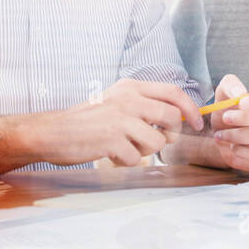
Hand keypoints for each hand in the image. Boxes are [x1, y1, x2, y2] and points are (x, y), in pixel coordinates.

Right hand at [28, 79, 203, 167]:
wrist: (51, 132)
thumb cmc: (86, 121)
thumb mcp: (115, 100)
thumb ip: (143, 104)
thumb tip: (178, 117)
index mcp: (131, 87)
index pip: (174, 92)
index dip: (192, 109)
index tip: (197, 124)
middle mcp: (128, 99)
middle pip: (172, 119)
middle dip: (171, 136)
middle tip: (158, 142)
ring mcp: (120, 119)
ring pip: (157, 142)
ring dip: (145, 151)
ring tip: (125, 147)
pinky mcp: (111, 140)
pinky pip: (136, 158)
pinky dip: (126, 162)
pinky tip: (111, 154)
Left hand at [209, 75, 248, 171]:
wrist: (225, 136)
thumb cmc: (229, 111)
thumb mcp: (225, 94)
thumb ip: (230, 86)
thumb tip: (240, 92)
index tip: (241, 103)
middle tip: (227, 118)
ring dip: (242, 136)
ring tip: (223, 135)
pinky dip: (247, 152)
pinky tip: (233, 148)